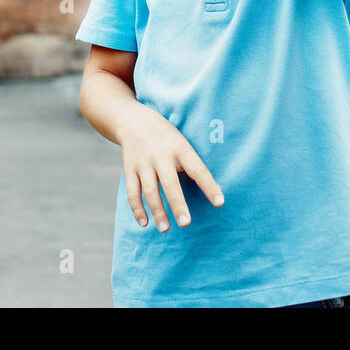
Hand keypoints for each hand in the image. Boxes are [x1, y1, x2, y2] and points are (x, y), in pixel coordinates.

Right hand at [117, 102, 223, 231]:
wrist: (134, 121)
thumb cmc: (167, 138)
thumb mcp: (183, 144)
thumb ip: (195, 166)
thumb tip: (217, 190)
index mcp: (180, 148)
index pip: (198, 169)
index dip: (209, 186)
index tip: (219, 202)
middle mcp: (161, 156)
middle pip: (170, 183)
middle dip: (178, 204)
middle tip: (186, 223)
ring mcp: (143, 163)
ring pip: (150, 191)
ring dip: (158, 211)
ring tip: (165, 229)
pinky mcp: (129, 169)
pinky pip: (133, 192)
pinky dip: (137, 209)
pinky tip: (144, 223)